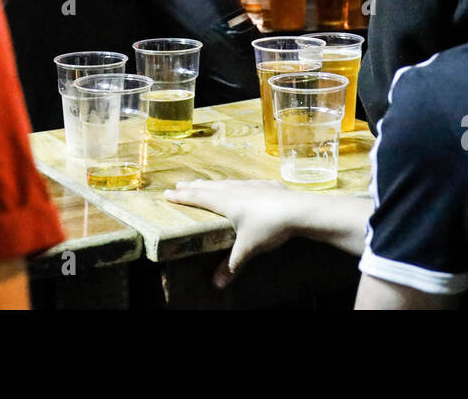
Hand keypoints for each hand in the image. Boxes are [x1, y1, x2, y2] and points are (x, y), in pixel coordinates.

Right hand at [165, 179, 296, 286]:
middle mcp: (236, 190)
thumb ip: (231, 265)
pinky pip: (247, 183)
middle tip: (180, 184)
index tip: (168, 193)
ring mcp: (253, 185)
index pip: (199, 198)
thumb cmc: (269, 227)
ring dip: (214, 183)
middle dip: (194, 187)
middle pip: (210, 187)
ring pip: (228, 182)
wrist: (300, 210)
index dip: (182, 197)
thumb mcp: (247, 249)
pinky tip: (242, 185)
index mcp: (227, 202)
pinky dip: (238, 184)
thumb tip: (216, 284)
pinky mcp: (268, 185)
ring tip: (205, 183)